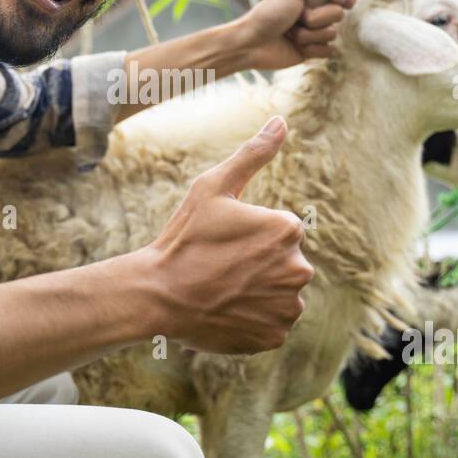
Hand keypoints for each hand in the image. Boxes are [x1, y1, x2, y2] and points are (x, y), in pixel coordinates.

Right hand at [142, 116, 311, 353]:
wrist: (159, 295)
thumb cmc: (184, 237)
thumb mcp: (213, 187)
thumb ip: (253, 154)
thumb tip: (281, 121)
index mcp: (287, 229)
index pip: (278, 231)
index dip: (247, 235)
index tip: (221, 242)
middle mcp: (298, 269)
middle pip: (282, 263)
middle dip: (256, 264)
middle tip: (218, 267)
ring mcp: (287, 307)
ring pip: (278, 294)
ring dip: (257, 292)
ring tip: (221, 289)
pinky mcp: (275, 336)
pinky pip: (270, 323)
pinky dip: (252, 319)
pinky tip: (225, 310)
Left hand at [227, 0, 355, 70]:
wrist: (250, 44)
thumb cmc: (269, 13)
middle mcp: (316, 12)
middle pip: (338, 14)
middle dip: (317, 18)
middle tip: (297, 18)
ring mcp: (314, 32)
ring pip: (332, 34)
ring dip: (309, 35)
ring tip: (290, 33)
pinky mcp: (312, 51)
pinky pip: (328, 51)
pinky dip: (311, 49)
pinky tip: (295, 47)